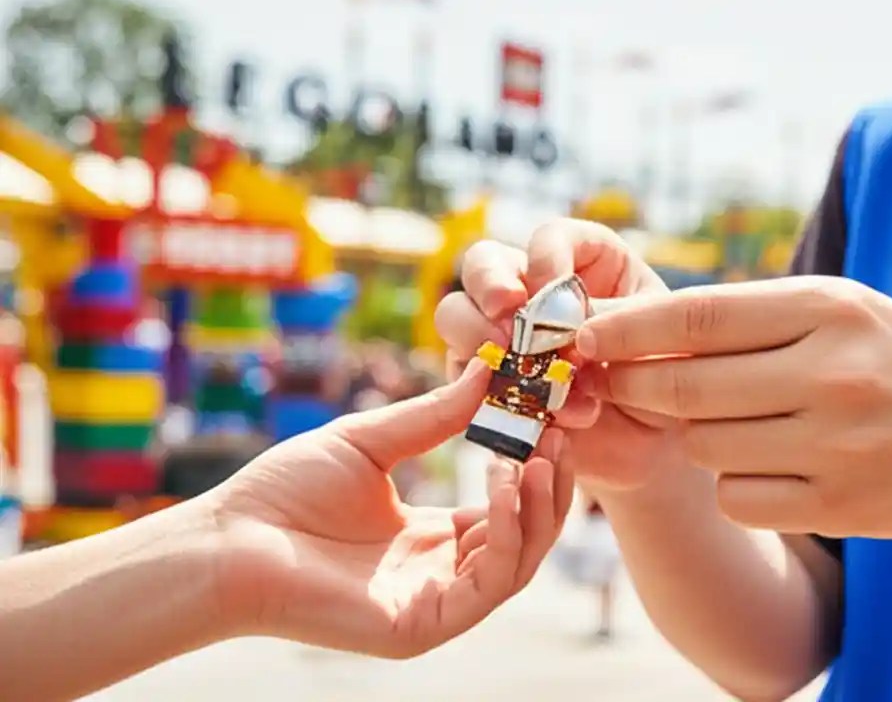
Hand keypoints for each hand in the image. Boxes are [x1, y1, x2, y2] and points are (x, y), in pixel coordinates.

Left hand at [204, 360, 572, 657]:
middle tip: (561, 434)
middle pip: (525, 537)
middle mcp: (439, 573)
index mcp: (429, 537)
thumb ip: (435, 416)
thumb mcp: (372, 441)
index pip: (506, 510)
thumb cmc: (284, 492)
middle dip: (551, 487)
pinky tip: (505, 486)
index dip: (535, 468)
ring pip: (518, 562)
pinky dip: (508, 534)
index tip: (553, 420)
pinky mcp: (425, 625)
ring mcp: (436, 604)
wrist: (228, 540)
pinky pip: (490, 583)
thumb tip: (487, 369)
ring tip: (537, 457)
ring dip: (538, 508)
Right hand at [434, 218, 677, 489]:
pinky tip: (534, 421)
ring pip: (455, 317)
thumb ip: (614, 322)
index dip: (545, 257)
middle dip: (489, 288)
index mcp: (581, 261)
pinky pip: (462, 383)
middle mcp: (529, 289)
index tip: (552, 286)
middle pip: (481, 263)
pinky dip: (491, 399)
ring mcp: (499, 334)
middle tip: (509, 322)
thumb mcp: (655, 339)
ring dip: (488, 347)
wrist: (652, 438)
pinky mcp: (484, 382)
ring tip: (536, 384)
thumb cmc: (662, 373)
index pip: (549, 238)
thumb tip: (568, 325)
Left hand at [575, 276, 891, 538]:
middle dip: (637, 385)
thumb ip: (756, 317)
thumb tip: (642, 326)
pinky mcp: (837, 506)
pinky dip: (736, 485)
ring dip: (697, 435)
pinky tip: (775, 467)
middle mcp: (832, 372)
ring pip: (703, 446)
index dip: (626, 328)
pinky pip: (736, 498)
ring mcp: (836, 444)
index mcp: (831, 308)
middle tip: (620, 382)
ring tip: (740, 422)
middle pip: (684, 385)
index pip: (698, 316)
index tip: (582, 334)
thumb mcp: (848, 314)